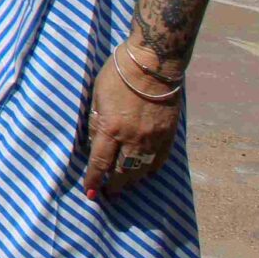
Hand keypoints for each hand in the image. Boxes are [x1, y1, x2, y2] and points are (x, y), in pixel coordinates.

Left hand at [82, 45, 180, 200]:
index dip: (94, 180)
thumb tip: (95, 143)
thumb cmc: (118, 75)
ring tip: (123, 185)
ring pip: (141, 170)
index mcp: (112, 129)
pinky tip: (144, 173)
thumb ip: (97, 123)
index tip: (90, 192)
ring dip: (130, 180)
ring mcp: (153, 139)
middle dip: (113, 186)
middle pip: (122, 172)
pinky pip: (159, 161)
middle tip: (107, 193)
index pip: (100, 163)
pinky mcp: (169, 135)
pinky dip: (150, 170)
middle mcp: (133, 139)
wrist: (153, 64)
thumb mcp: (97, 97)